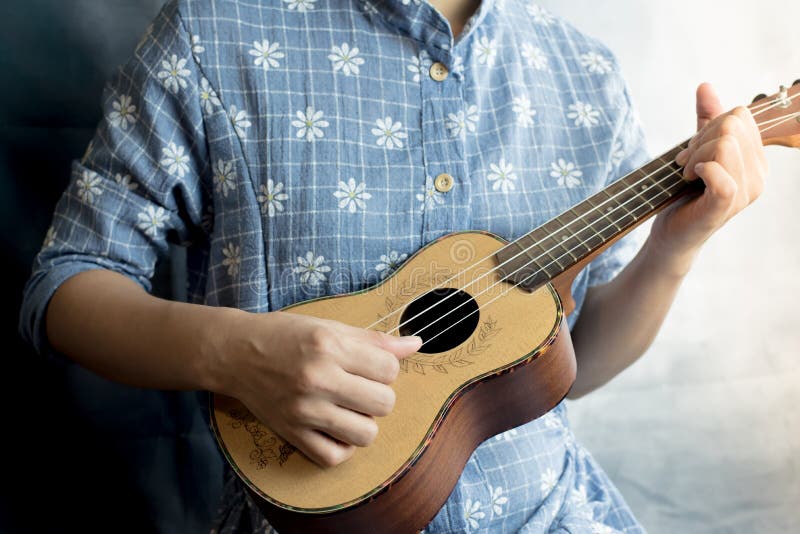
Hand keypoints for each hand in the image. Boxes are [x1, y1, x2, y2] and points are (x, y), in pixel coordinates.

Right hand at [215, 310, 420, 467]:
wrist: (235, 353)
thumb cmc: (284, 335)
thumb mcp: (329, 326)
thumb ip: (374, 339)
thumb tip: (416, 345)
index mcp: (329, 346)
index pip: (389, 370)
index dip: (385, 369)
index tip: (368, 366)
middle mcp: (317, 378)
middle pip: (384, 403)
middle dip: (379, 395)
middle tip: (359, 386)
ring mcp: (304, 410)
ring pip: (366, 434)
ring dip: (364, 422)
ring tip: (349, 408)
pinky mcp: (291, 433)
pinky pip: (334, 456)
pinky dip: (342, 447)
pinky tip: (336, 428)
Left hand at [648, 82, 767, 273]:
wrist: (673, 232)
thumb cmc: (685, 193)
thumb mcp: (697, 150)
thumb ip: (706, 118)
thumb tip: (705, 86)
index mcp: (756, 158)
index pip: (738, 115)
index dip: (708, 127)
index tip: (693, 151)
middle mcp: (759, 174)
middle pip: (731, 125)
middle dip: (699, 140)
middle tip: (687, 163)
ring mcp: (746, 191)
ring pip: (724, 143)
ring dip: (694, 156)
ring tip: (687, 173)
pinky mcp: (726, 204)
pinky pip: (720, 172)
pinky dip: (699, 168)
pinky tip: (691, 179)